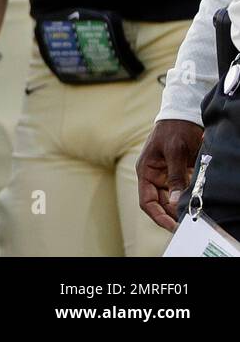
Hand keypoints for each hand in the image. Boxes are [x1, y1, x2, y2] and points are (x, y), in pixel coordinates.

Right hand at [136, 118, 203, 232]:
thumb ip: (175, 177)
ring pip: (171, 200)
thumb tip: (176, 202)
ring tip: (193, 213)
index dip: (158, 216)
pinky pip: (181, 191)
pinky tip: (196, 201)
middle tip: (188, 222)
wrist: (182, 115)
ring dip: (180, 207)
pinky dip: (187, 198)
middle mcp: (153, 177)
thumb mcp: (175, 152)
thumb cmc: (174, 130)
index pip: (147, 201)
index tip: (173, 226)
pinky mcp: (177, 174)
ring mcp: (165, 176)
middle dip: (171, 214)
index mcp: (145, 171)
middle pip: (159, 204)